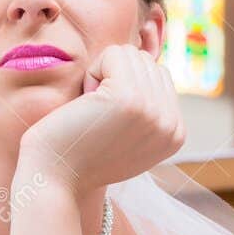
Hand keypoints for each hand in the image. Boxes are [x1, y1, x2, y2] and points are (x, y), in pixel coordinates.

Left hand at [17, 44, 184, 193]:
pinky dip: (92, 73)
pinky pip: (114, 54)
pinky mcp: (130, 98)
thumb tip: (148, 62)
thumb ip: (148, 107)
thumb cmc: (82, 154)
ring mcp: (154, 111)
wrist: (56, 180)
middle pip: (146, 61)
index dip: (126, 88)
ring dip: (103, 75)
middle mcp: (172, 124)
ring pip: (130, 54)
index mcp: (176, 133)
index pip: (159, 75)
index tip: (110, 123)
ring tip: (92, 111)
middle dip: (115, 78)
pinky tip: (86, 104)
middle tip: (98, 116)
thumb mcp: (129, 135)